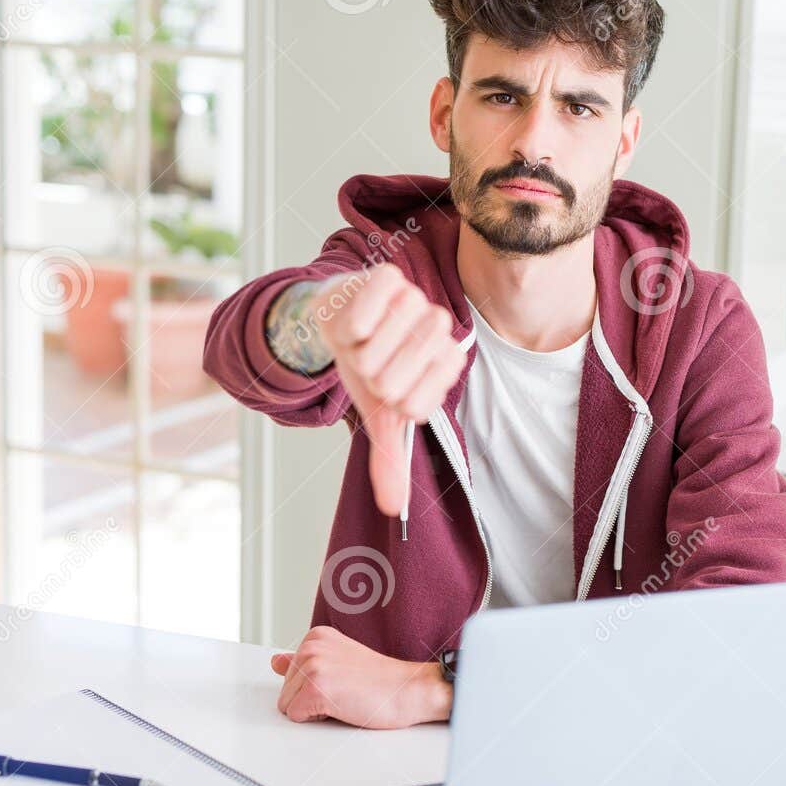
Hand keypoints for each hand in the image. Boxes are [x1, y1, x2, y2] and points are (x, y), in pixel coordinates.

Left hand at [270, 625, 452, 728]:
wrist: (410, 689)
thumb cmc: (382, 680)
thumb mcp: (338, 661)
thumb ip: (303, 661)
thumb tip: (275, 661)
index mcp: (316, 637)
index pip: (289, 675)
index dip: (314, 687)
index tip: (341, 681)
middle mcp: (311, 647)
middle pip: (285, 691)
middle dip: (311, 699)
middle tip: (345, 691)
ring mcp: (312, 667)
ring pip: (287, 705)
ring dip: (315, 710)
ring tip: (345, 698)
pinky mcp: (315, 689)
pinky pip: (296, 717)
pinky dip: (318, 720)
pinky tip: (343, 707)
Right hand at [313, 266, 465, 515]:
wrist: (339, 318)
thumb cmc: (367, 364)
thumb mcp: (378, 414)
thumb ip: (390, 459)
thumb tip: (393, 507)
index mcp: (446, 364)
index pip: (415, 406)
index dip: (390, 402)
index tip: (388, 387)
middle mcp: (438, 330)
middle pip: (391, 383)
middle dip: (368, 379)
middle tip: (371, 361)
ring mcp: (416, 301)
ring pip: (374, 354)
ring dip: (356, 353)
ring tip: (362, 341)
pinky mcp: (389, 278)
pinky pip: (367, 315)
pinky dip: (350, 326)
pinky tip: (355, 320)